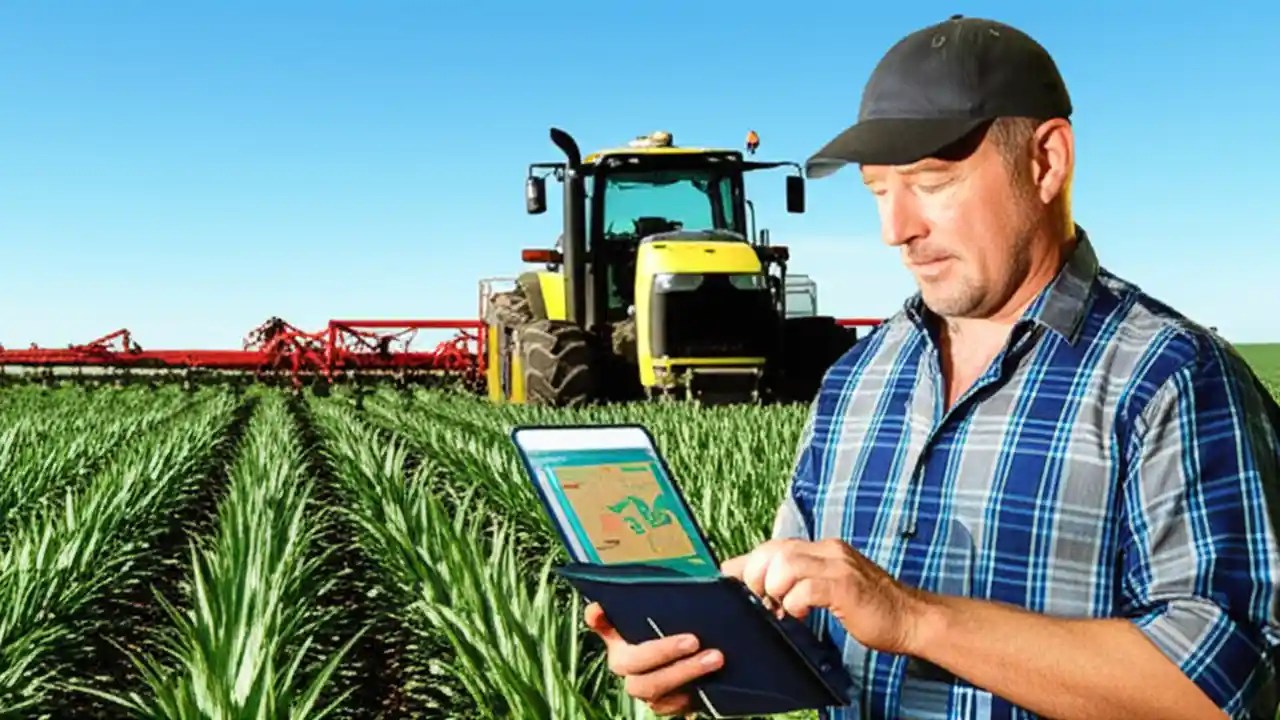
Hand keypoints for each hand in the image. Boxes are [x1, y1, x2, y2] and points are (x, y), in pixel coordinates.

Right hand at [583, 601, 723, 715]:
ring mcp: (641, 684)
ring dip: (683, 672)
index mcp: (625, 632)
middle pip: (629, 661)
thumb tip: (722, 570)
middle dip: (662, 650)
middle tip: (694, 640)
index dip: (597, 617)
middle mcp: (626, 660)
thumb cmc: (697, 627)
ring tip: (714, 659)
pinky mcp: (661, 704)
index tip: (599, 608)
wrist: (717, 660)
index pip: (600, 621)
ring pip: (650, 686)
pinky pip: (666, 706)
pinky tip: (707, 684)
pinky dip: (686, 697)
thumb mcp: (695, 607)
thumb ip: (699, 588)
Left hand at [721, 537, 927, 655]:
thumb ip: (797, 581)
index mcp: (821, 548)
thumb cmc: (868, 608)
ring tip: (782, 610)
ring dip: (774, 590)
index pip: (771, 545)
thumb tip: (756, 586)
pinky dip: (794, 603)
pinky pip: (806, 588)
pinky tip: (800, 615)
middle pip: (772, 550)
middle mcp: (828, 550)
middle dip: (756, 579)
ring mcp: (838, 566)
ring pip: (785, 564)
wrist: (912, 618)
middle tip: (762, 603)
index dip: (747, 565)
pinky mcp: (846, 587)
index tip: (737, 586)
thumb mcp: (826, 587)